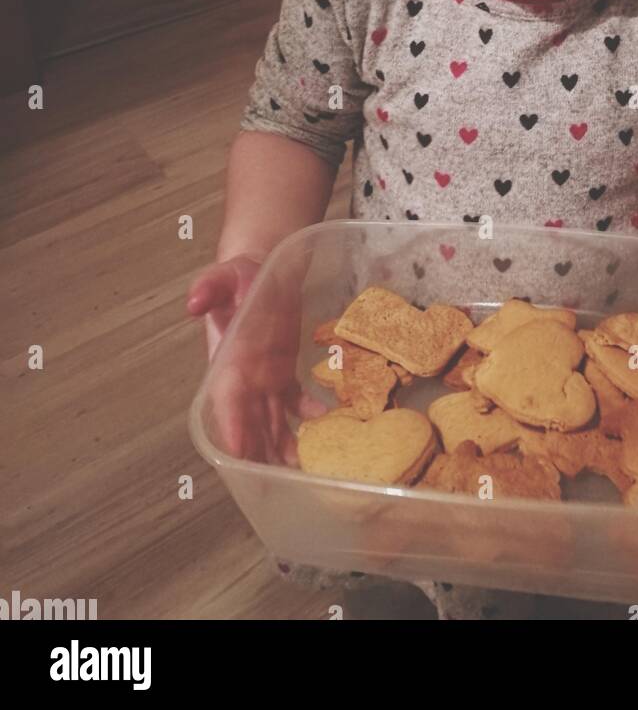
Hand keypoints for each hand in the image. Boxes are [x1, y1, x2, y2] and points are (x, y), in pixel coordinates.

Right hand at [187, 254, 327, 464]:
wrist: (258, 269)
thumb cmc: (238, 275)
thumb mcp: (224, 275)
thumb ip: (209, 287)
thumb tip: (193, 302)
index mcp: (226, 362)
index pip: (226, 403)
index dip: (233, 429)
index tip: (240, 456)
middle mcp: (243, 378)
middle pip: (248, 425)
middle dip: (258, 456)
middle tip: (273, 486)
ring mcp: (263, 379)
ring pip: (271, 423)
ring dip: (283, 447)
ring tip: (302, 470)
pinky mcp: (282, 373)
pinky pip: (294, 402)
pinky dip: (308, 415)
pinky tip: (325, 421)